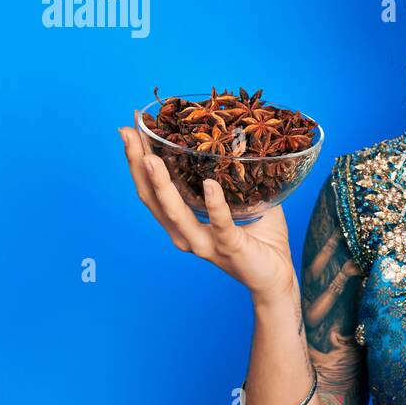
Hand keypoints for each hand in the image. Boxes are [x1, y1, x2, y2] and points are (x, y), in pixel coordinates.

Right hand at [119, 112, 298, 300]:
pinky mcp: (229, 248)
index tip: (131, 127)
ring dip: (161, 183)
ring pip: (176, 212)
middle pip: (152, 198)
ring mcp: (205, 243)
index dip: (138, 159)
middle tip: (129, 132)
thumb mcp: (244, 201)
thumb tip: (240, 138)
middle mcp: (185, 234)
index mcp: (184, 222)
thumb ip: (235, 176)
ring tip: (151, 157)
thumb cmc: (260, 238)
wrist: (276, 277)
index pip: (152, 189)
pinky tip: (208, 184)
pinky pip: (220, 223)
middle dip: (138, 163)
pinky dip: (214, 203)